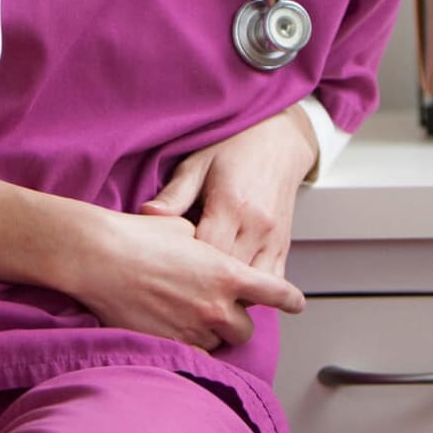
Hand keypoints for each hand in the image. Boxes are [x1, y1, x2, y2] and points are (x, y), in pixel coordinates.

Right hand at [62, 210, 304, 351]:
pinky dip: (186, 345)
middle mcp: (217, 307)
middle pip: (245, 329)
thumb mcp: (184, 227)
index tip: (295, 303)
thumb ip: (209, 246)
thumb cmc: (138, 236)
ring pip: (216, 344)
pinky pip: (190, 355)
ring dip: (208, 334)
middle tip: (215, 308)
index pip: (276, 293)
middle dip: (234, 320)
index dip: (289, 300)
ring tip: (184, 315)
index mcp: (227, 273)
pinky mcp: (168, 345)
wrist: (99, 258)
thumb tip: (211, 253)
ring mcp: (193, 330)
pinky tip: (171, 329)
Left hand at [140, 106, 317, 276]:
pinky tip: (230, 286)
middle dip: (202, 283)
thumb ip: (175, 194)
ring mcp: (274, 239)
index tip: (165, 262)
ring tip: (203, 288)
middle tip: (177, 283)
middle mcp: (257, 226)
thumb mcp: (197, 164)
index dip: (183, 263)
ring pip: (252, 286)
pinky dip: (252, 290)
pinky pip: (272, 282)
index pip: (205, 252)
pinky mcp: (284, 246)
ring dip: (229, 292)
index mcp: (232, 205)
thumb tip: (148, 214)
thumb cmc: (232, 149)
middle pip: (228, 275)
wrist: (277, 141)